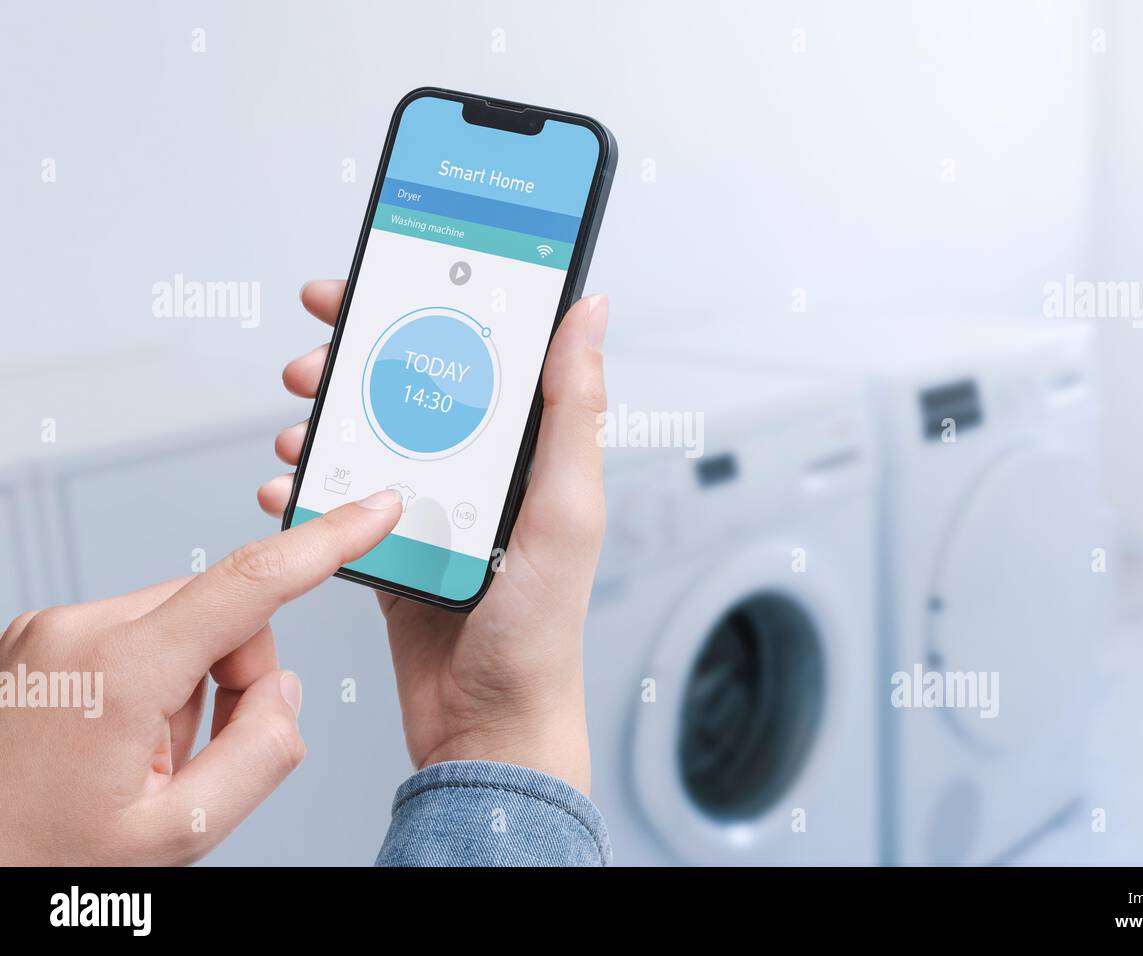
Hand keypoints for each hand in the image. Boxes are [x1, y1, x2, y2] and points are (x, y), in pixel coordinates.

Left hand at [0, 496, 401, 864]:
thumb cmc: (42, 860)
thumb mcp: (180, 833)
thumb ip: (260, 754)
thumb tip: (282, 691)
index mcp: (118, 671)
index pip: (250, 582)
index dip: (326, 543)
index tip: (374, 511)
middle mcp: (77, 630)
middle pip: (221, 612)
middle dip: (236, 675)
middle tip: (199, 753)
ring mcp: (49, 631)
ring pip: (180, 624)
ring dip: (189, 684)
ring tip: (142, 756)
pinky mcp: (37, 639)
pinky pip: (135, 635)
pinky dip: (150, 681)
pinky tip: (116, 739)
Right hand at [259, 282, 608, 792]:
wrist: (488, 727)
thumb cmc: (541, 632)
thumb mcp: (564, 510)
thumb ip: (571, 412)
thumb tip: (588, 313)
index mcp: (528, 453)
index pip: (479, 355)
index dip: (427, 309)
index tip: (373, 284)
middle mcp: (483, 474)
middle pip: (411, 388)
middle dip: (355, 363)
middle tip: (314, 358)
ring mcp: (435, 510)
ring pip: (369, 438)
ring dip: (324, 422)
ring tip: (296, 427)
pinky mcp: (395, 549)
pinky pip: (343, 501)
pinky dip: (307, 488)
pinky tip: (283, 486)